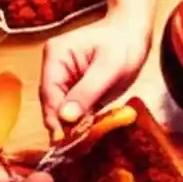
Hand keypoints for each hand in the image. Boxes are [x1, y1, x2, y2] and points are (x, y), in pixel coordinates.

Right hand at [40, 11, 150, 138]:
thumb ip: (86, 92)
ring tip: (85, 142)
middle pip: (52, 105)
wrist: (133, 34)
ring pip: (61, 111)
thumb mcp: (109, 68)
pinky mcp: (73, 90)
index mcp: (56, 57)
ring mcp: (62, 80)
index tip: (66, 141)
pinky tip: (90, 132)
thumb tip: (65, 118)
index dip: (56, 120)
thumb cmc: (124, 43)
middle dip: (64, 126)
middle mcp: (53, 69)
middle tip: (78, 147)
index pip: (49, 94)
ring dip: (72, 127)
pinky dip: (81, 123)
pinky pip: (72, 111)